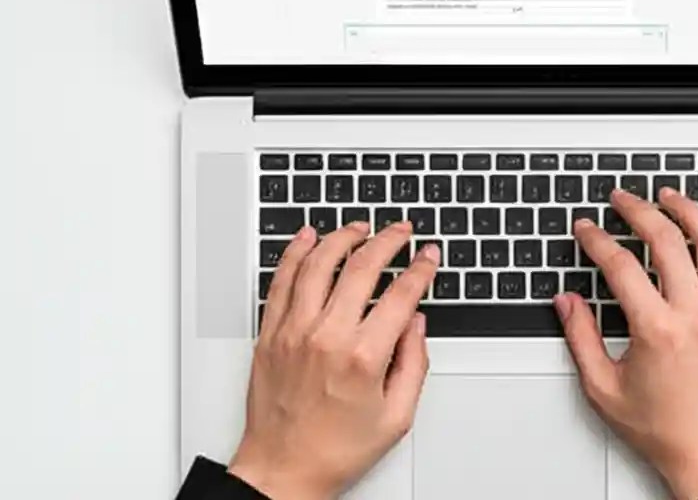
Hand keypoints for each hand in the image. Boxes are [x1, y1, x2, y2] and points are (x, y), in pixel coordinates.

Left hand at [229, 222, 439, 499]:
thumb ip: (414, 364)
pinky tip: (307, 238)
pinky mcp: (270, 335)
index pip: (400, 294)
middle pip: (362, 266)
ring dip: (342, 237)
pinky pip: (281, 281)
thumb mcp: (397, 417)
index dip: (420, 268)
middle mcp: (326, 337)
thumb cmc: (334, 451)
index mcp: (363, 357)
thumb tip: (415, 324)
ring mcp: (293, 332)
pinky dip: (295, 253)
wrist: (282, 472)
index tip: (428, 256)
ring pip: (318, 263)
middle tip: (401, 231)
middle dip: (388, 240)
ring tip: (360, 227)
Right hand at [556, 188, 697, 499]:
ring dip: (689, 211)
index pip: (620, 265)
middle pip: (666, 240)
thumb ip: (580, 338)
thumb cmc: (663, 427)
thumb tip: (567, 302)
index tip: (587, 230)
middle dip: (638, 210)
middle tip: (622, 200)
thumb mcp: (603, 388)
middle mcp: (696, 315)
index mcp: (657, 330)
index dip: (597, 240)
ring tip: (669, 197)